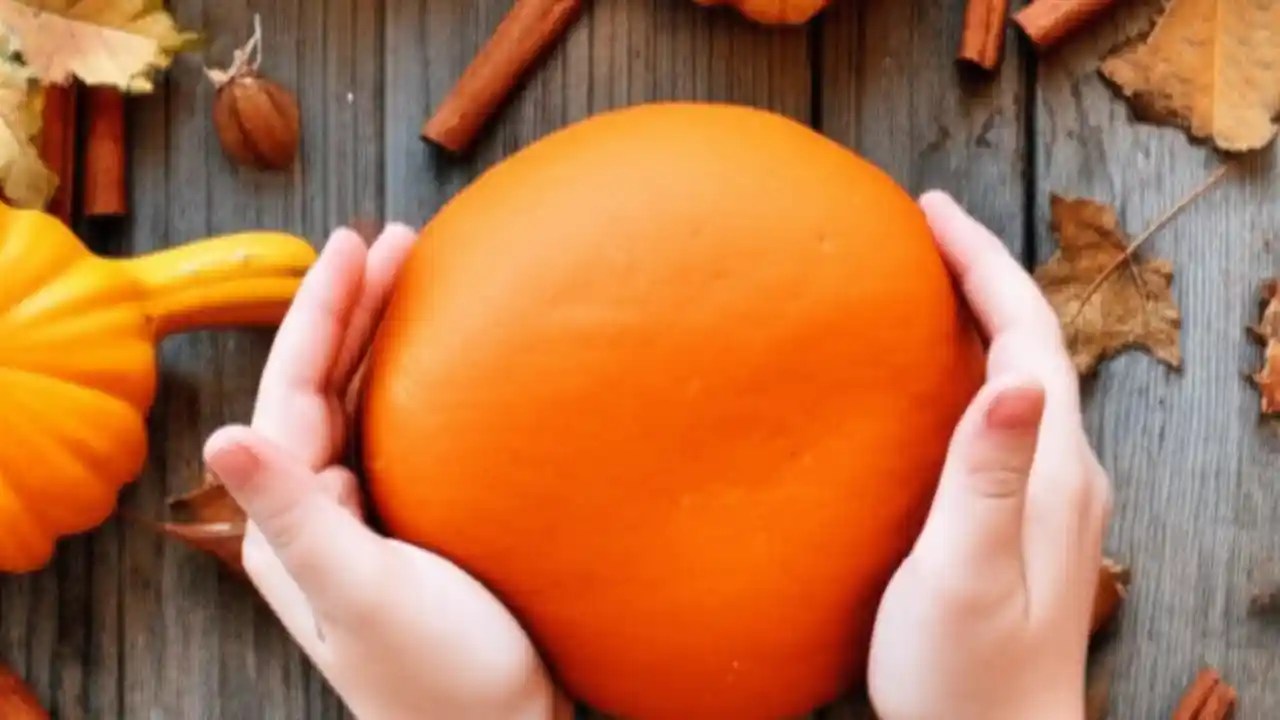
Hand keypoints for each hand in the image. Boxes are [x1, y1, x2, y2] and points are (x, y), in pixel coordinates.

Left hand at [203, 226, 570, 719]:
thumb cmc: (442, 679)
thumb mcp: (365, 595)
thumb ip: (295, 519)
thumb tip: (222, 436)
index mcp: (296, 522)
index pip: (294, 392)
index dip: (320, 312)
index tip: (355, 243)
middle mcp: (321, 510)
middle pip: (328, 385)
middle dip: (355, 309)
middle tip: (398, 240)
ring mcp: (369, 516)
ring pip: (366, 403)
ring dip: (386, 336)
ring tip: (419, 275)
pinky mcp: (416, 524)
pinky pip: (406, 432)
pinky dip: (422, 382)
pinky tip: (450, 358)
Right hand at [867, 193, 1111, 719]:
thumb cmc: (967, 678)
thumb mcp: (965, 577)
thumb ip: (989, 478)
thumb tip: (1017, 375)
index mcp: (1054, 473)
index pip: (1029, 338)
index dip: (983, 264)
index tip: (929, 211)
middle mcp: (1065, 475)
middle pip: (1033, 346)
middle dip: (982, 275)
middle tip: (923, 231)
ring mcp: (1051, 502)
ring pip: (1024, 379)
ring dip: (982, 319)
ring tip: (928, 285)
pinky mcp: (1025, 525)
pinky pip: (1008, 420)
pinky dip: (976, 371)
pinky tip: (940, 382)